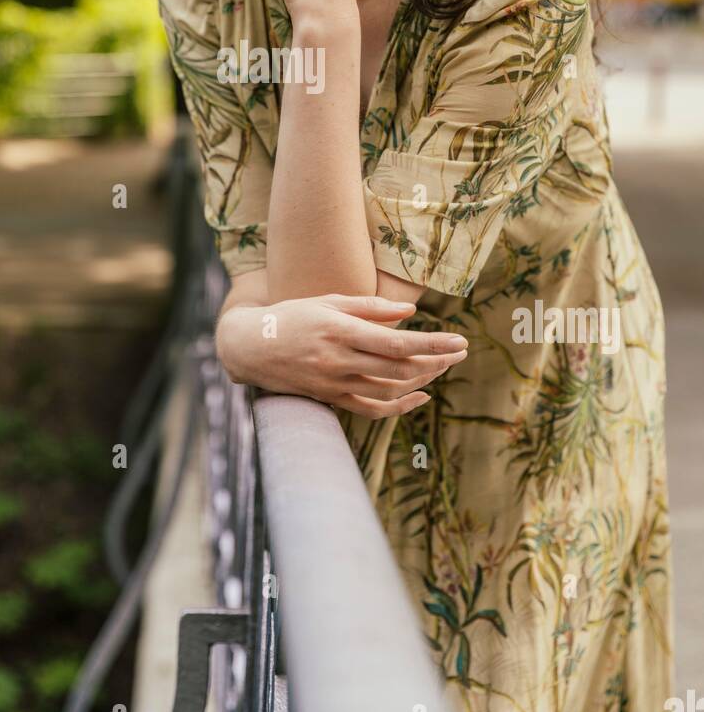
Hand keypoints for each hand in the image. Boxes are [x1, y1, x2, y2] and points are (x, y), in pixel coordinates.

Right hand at [215, 293, 467, 419]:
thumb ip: (370, 307)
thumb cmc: (291, 316)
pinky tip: (420, 397)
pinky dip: (399, 408)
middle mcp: (340, 361)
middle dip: (437, 362)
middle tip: (460, 352)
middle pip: (400, 369)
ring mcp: (336, 383)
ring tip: (444, 366)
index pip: (397, 343)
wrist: (251, 347)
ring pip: (390, 390)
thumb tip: (410, 312)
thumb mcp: (328, 301)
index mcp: (341, 331)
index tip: (459, 340)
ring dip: (423, 381)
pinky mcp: (332, 398)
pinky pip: (372, 410)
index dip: (433, 345)